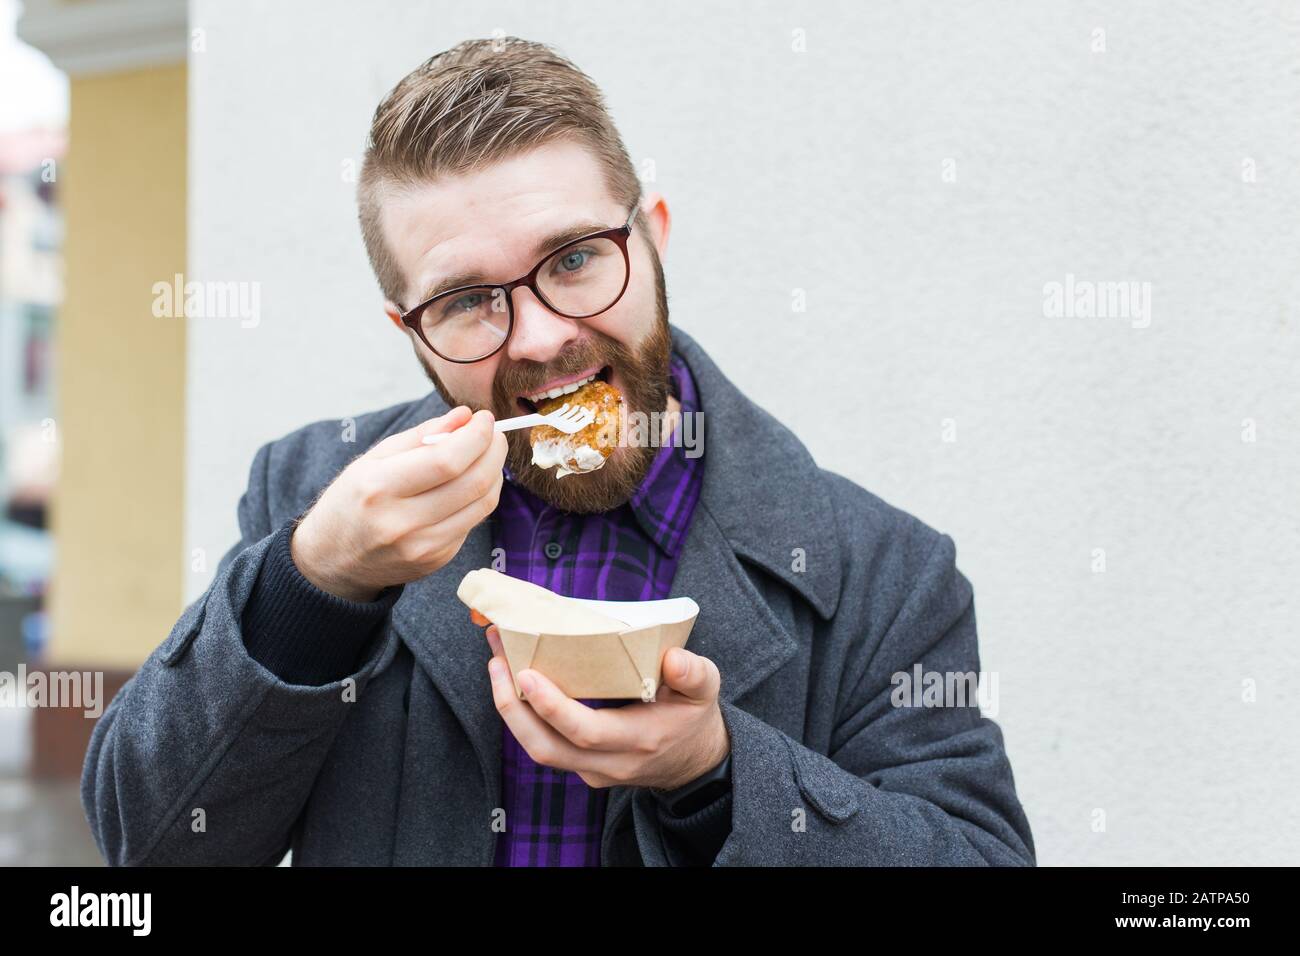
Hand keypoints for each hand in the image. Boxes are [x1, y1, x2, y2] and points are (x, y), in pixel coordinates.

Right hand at [291, 406, 506, 600]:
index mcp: (379, 488)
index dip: (476, 436)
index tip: (484, 418)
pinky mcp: (436, 560)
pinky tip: (470, 484)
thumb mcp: (374, 459)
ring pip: (482, 504)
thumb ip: (421, 435)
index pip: (447, 460)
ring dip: (495, 473)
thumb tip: (465, 416)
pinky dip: (479, 497)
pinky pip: (472, 522)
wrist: (335, 559)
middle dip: (494, 451)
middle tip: (494, 434)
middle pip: (474, 482)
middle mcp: (401, 522)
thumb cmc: (353, 500)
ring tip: (488, 455)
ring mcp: (422, 547)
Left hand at [483, 624, 730, 790]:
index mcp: (639, 740)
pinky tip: (515, 680)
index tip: (526, 674)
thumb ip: (694, 674)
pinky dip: (525, 715)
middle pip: (546, 748)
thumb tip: (673, 659)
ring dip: (511, 710)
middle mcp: (610, 762)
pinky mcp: (582, 766)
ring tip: (497, 663)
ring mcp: (593, 769)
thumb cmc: (693, 718)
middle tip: (497, 661)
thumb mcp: (706, 690)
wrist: (694, 763)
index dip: (552, 706)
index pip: (586, 732)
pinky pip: (546, 744)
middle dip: (513, 708)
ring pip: (539, 750)